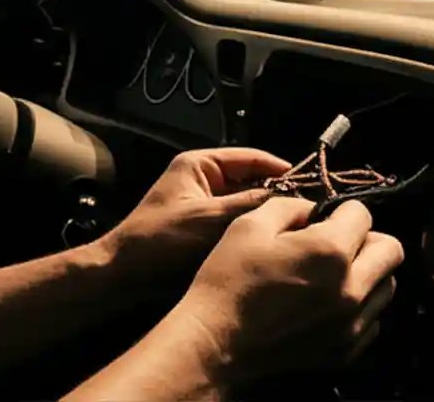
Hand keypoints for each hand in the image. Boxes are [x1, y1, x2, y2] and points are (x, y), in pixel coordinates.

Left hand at [95, 148, 290, 289]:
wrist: (122, 276)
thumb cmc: (161, 241)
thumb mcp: (211, 219)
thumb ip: (253, 205)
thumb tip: (295, 199)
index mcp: (201, 164)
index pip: (252, 158)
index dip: (283, 170)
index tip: (311, 185)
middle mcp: (204, 178)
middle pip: (252, 179)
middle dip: (277, 193)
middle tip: (309, 209)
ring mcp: (204, 203)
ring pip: (246, 203)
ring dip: (265, 213)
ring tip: (296, 224)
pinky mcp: (204, 226)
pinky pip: (236, 221)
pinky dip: (252, 227)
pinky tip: (273, 240)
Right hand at [173, 197, 404, 386]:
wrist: (215, 344)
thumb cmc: (228, 281)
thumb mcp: (251, 225)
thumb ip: (292, 206)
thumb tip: (315, 209)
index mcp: (330, 252)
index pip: (364, 214)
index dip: (343, 211)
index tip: (326, 218)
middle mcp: (351, 288)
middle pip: (391, 250)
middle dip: (368, 238)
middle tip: (339, 243)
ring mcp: (351, 324)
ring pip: (386, 286)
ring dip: (368, 273)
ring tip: (335, 275)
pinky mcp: (345, 350)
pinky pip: (373, 320)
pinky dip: (360, 308)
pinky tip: (329, 304)